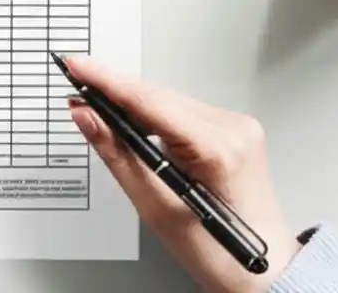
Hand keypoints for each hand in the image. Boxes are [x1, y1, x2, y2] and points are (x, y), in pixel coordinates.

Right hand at [67, 57, 299, 292]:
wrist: (261, 270)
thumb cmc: (220, 252)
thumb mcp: (157, 208)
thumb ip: (119, 156)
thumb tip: (89, 118)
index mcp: (219, 149)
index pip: (151, 103)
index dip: (108, 82)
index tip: (77, 66)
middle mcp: (233, 128)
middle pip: (159, 97)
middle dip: (114, 91)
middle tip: (75, 85)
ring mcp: (237, 127)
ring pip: (169, 101)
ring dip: (132, 103)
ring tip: (96, 105)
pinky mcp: (232, 131)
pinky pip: (183, 112)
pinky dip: (153, 114)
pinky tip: (132, 118)